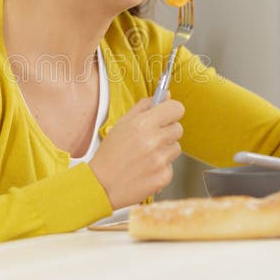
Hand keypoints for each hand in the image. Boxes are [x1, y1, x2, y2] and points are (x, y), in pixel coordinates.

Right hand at [89, 92, 183, 208]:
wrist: (101, 184)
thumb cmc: (110, 153)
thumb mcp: (122, 123)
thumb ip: (144, 106)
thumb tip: (166, 95)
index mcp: (143, 123)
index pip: (176, 108)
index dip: (172, 111)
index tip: (167, 115)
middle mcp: (154, 140)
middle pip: (178, 128)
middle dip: (167, 132)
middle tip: (151, 139)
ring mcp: (160, 160)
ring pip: (176, 148)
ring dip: (164, 150)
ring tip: (145, 156)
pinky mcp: (163, 177)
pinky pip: (171, 167)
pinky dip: (161, 168)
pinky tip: (145, 169)